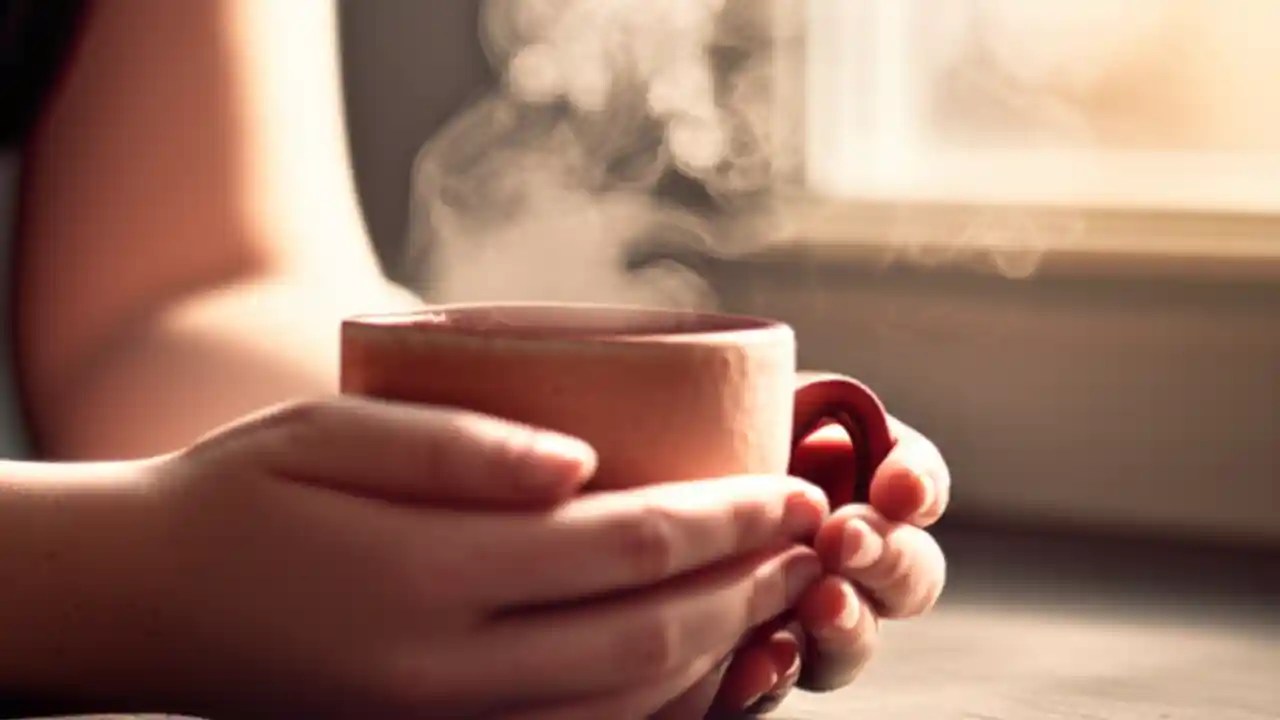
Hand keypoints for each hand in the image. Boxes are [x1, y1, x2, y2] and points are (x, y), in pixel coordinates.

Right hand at [60, 396, 828, 717]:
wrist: (150, 600)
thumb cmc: (241, 491)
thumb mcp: (329, 432)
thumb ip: (459, 447)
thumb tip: (585, 462)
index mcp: (429, 575)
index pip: (630, 547)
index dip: (729, 517)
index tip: (794, 486)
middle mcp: (448, 668)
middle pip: (651, 634)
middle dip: (751, 583)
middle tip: (814, 537)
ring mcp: (446, 719)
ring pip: (629, 702)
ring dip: (723, 647)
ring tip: (781, 591)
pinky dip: (658, 703)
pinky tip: (699, 660)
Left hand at [695, 415, 950, 714]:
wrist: (613, 480)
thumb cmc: (683, 425)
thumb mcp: (746, 396)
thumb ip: (812, 406)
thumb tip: (870, 451)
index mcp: (850, 480)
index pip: (915, 486)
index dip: (918, 487)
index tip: (897, 488)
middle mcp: (842, 558)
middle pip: (910, 575)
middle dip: (888, 558)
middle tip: (844, 540)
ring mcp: (800, 620)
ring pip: (854, 642)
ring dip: (848, 625)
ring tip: (821, 605)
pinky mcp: (744, 667)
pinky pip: (773, 689)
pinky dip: (770, 680)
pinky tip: (754, 666)